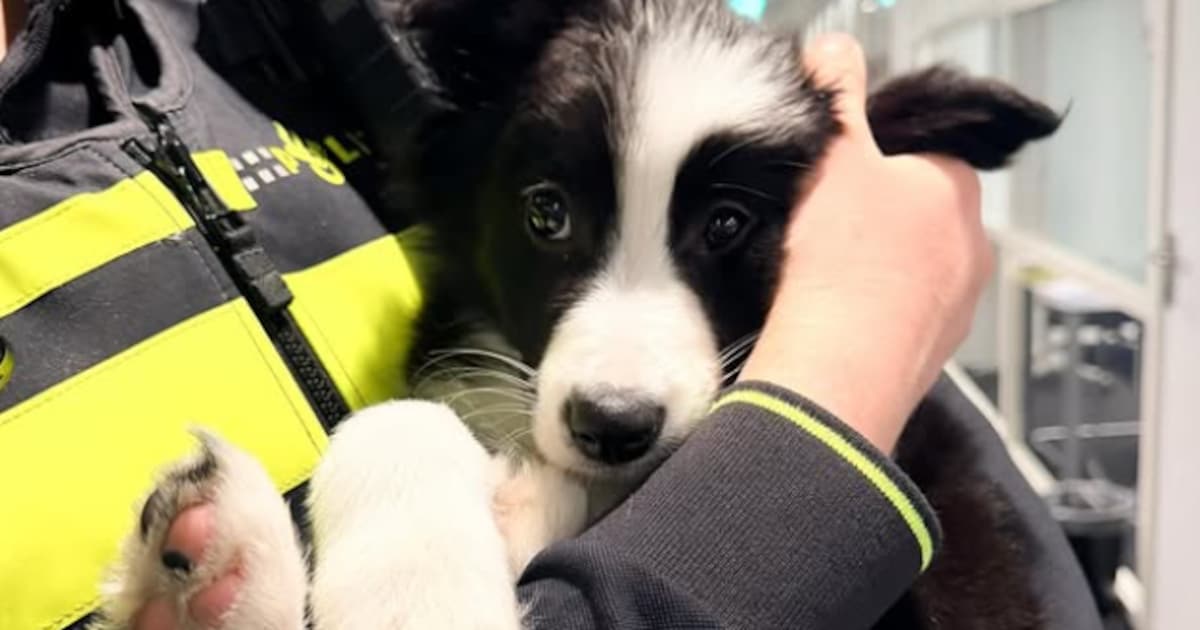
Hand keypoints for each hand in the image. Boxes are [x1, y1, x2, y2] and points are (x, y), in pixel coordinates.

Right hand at [739, 34, 992, 452]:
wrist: (838, 370)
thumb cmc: (843, 260)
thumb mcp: (833, 153)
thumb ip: (838, 94)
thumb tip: (836, 50)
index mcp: (957, 189)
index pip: (920, 156)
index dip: (870, 162)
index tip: (833, 179)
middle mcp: (973, 247)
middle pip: (915, 215)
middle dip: (873, 219)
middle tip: (820, 228)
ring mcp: (957, 307)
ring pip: (910, 271)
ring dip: (874, 270)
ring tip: (820, 278)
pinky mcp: (932, 355)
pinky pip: (900, 320)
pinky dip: (871, 316)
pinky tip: (832, 318)